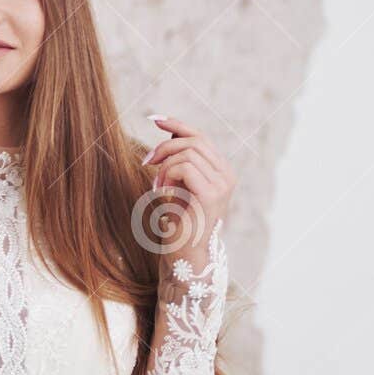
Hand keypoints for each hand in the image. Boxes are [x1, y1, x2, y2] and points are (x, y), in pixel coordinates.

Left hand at [141, 114, 234, 255]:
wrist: (184, 255)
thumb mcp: (178, 185)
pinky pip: (184, 167)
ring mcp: (222, 185)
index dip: (178, 124)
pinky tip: (161, 193)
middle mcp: (227, 176)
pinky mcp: (211, 194)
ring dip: (164, 167)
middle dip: (165, 146)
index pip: (201, 137)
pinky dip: (167, 176)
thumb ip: (179, 161)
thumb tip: (168, 132)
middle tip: (146, 162)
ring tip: (157, 187)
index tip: (155, 119)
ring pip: (188, 153)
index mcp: (222, 171)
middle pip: (195, 141)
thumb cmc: (178, 223)